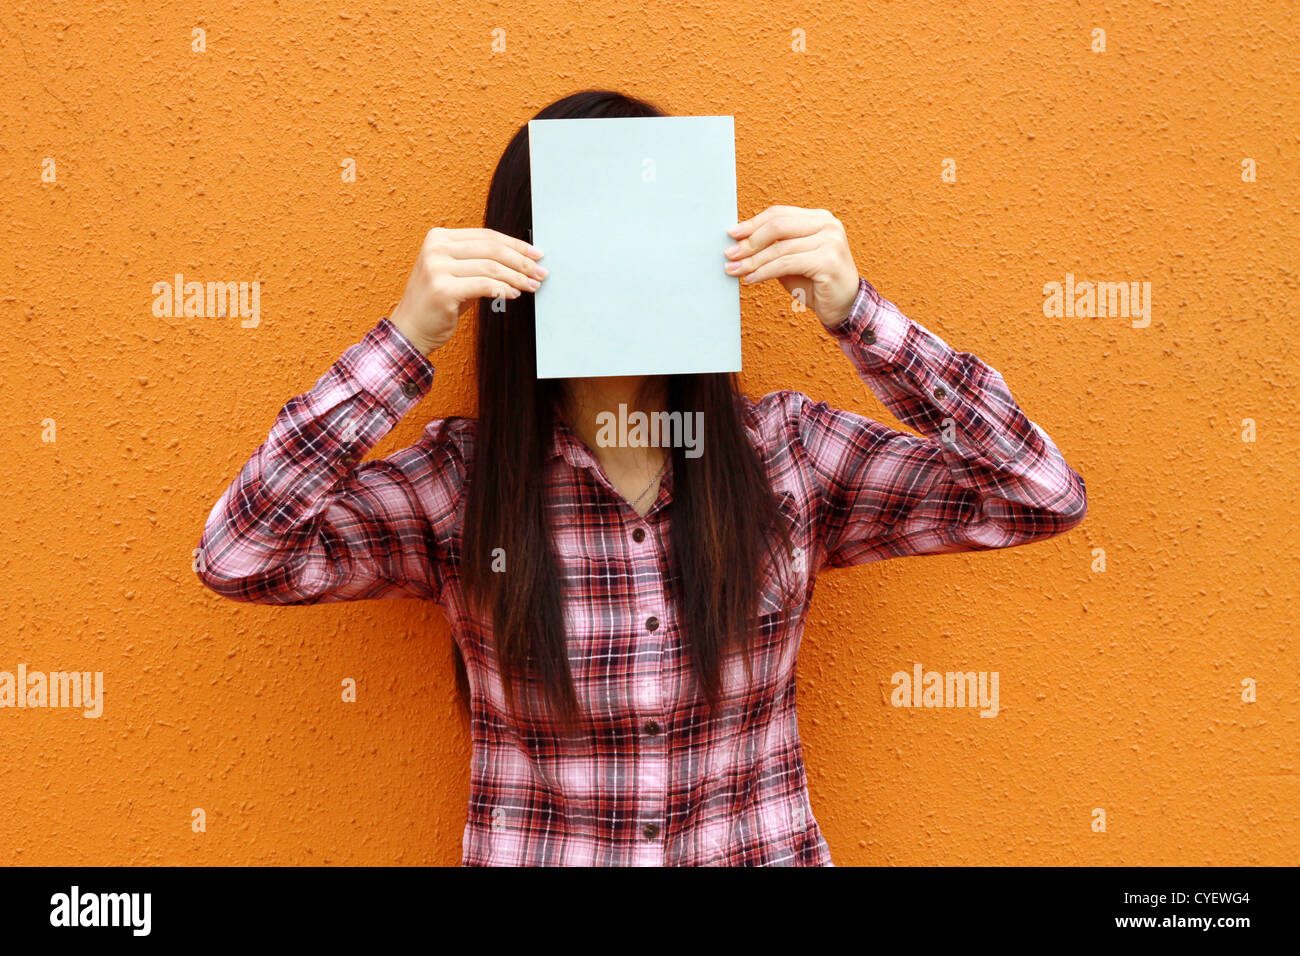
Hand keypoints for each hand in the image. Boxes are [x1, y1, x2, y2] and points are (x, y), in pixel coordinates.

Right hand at [389, 227, 545, 352]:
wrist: (410, 330)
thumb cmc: (438, 304)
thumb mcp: (458, 275)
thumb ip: (481, 262)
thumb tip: (522, 261)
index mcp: (439, 238)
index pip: (486, 236)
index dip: (515, 244)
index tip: (536, 254)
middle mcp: (435, 248)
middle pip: (491, 249)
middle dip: (522, 261)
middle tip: (541, 272)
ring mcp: (436, 267)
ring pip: (491, 267)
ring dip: (517, 277)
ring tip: (532, 286)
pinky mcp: (442, 289)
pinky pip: (484, 286)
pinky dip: (504, 289)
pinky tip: (515, 294)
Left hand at [724, 205, 858, 327]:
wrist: (845, 307)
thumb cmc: (816, 284)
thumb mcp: (791, 261)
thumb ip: (772, 248)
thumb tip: (738, 244)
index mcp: (819, 219)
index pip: (779, 214)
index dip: (752, 223)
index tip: (731, 235)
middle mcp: (828, 225)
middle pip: (778, 226)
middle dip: (750, 241)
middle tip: (730, 254)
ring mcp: (831, 241)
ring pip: (780, 247)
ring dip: (753, 261)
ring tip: (734, 270)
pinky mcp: (828, 261)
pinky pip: (787, 263)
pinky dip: (765, 271)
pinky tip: (751, 279)